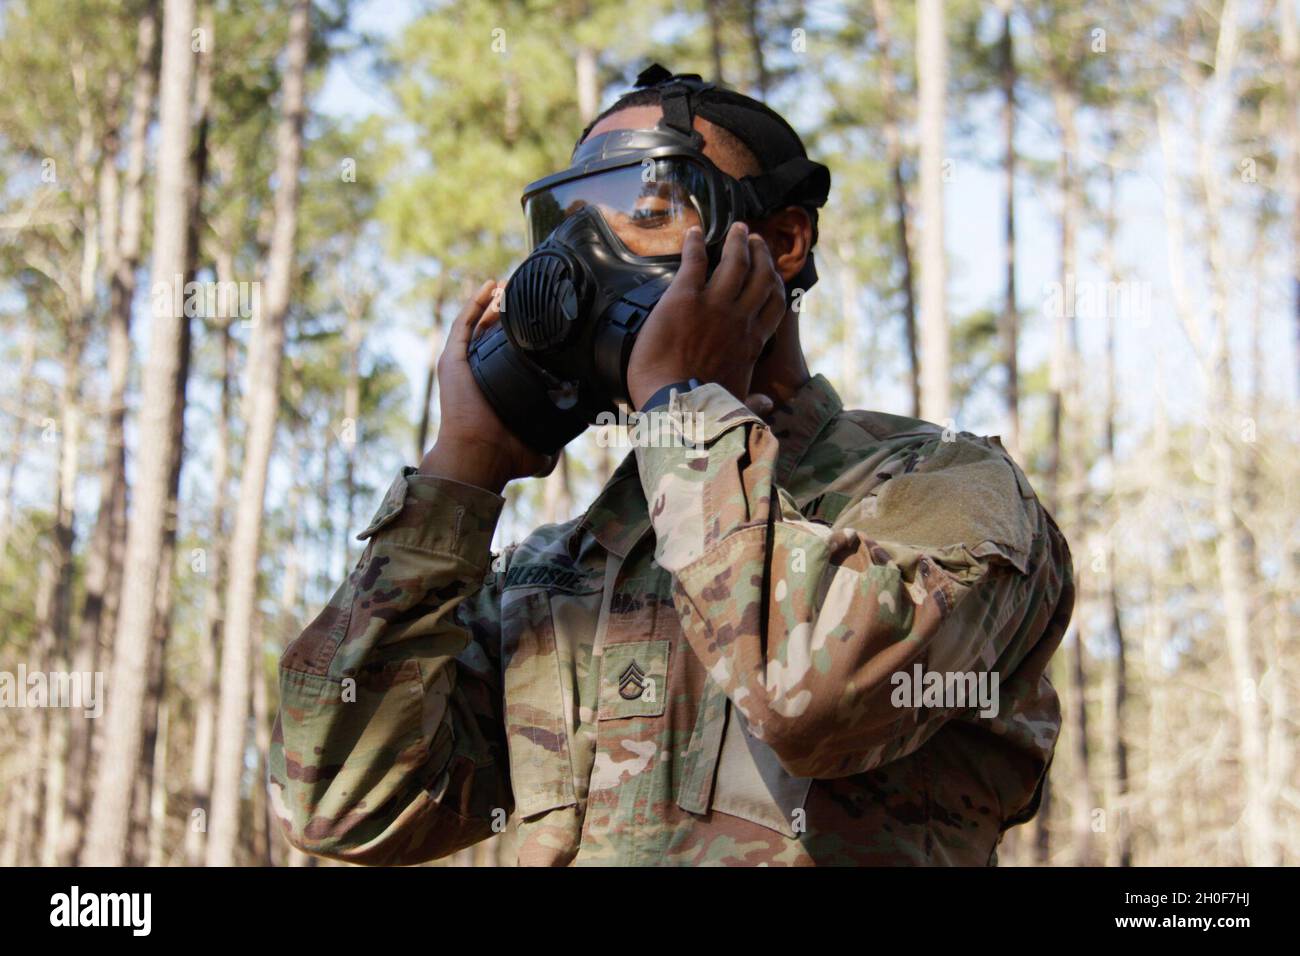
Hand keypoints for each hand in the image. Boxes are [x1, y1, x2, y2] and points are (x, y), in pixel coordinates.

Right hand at [419, 280, 554, 491]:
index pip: (511, 353)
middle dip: (507, 312)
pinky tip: (489, 286)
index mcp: (499, 387)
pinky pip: (461, 325)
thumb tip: (575, 438)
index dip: (523, 335)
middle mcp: (480, 373)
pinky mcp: (451, 360)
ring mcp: (464, 365)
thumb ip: (556, 443)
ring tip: (509, 284)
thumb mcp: (541, 449)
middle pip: (492, 333)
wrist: (481, 455)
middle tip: (525, 294)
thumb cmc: (508, 455)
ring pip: (477, 324)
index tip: (541, 317)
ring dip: (492, 302)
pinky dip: (474, 304)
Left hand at [626, 222, 786, 408]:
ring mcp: (713, 305)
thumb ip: (753, 403)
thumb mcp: (737, 407)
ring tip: (738, 230)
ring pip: (735, 263)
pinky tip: (692, 233)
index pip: (774, 304)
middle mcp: (739, 319)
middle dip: (760, 254)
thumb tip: (768, 407)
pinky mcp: (684, 298)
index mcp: (752, 342)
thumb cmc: (703, 410)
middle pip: (760, 276)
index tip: (772, 272)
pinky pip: (695, 262)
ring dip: (737, 242)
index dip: (775, 282)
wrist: (674, 404)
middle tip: (756, 240)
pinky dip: (694, 244)